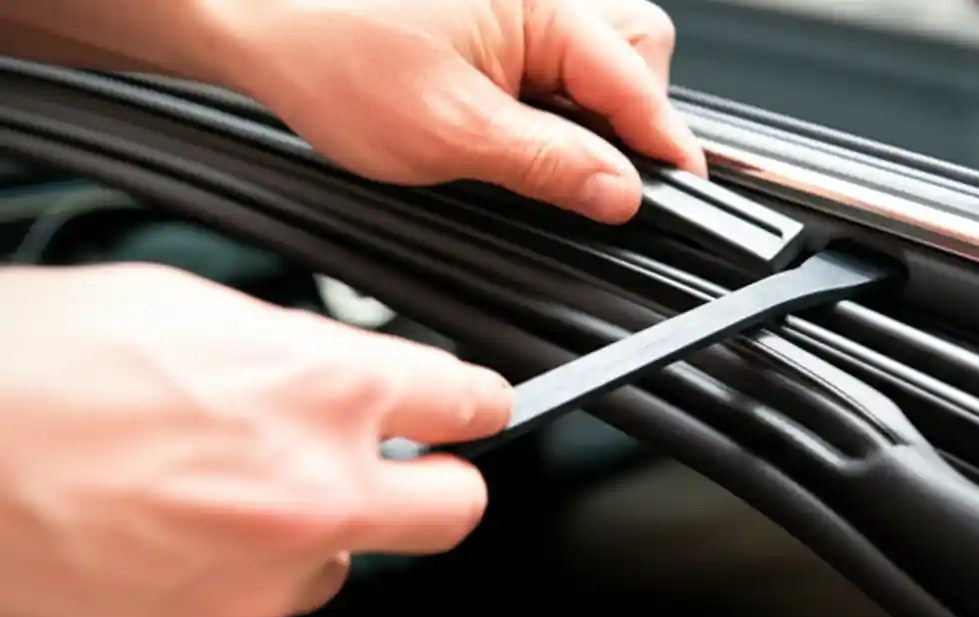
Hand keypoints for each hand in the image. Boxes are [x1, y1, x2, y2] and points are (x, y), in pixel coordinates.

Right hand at [0, 263, 511, 616]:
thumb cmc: (15, 376)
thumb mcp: (171, 310)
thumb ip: (283, 352)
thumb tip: (332, 375)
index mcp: (316, 395)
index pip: (465, 401)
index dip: (471, 402)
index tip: (468, 410)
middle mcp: (309, 501)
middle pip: (453, 509)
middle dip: (432, 488)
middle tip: (392, 472)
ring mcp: (255, 594)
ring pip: (331, 571)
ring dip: (295, 540)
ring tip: (196, 505)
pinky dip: (213, 590)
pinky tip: (142, 551)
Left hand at [210, 0, 706, 223]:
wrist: (254, 17)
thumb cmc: (330, 51)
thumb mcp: (452, 132)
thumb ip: (548, 164)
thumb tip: (619, 190)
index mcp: (542, 4)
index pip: (636, 80)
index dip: (664, 143)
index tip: (680, 192)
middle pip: (635, 54)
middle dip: (633, 117)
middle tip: (604, 175)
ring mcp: (517, 5)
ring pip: (599, 58)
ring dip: (592, 114)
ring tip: (549, 156)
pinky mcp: (493, 20)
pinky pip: (556, 59)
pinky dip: (555, 103)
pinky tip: (522, 133)